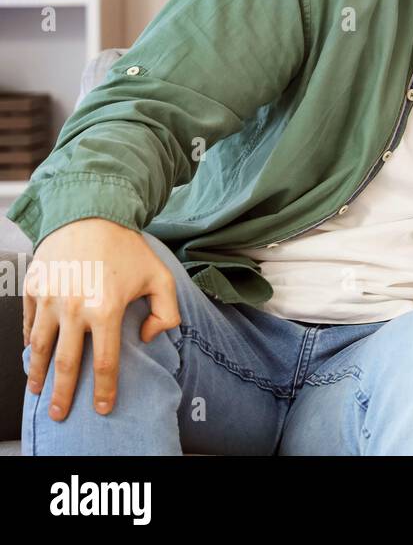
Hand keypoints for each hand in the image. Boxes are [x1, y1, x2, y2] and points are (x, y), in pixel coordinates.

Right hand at [23, 218, 179, 419]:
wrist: (91, 213)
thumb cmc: (127, 247)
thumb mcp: (160, 277)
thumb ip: (166, 311)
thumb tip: (147, 338)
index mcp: (105, 309)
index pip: (105, 361)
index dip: (104, 388)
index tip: (103, 407)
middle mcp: (74, 309)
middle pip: (67, 364)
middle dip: (63, 394)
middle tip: (60, 414)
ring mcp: (50, 300)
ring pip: (41, 348)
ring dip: (39, 374)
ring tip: (38, 391)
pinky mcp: (34, 290)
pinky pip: (30, 324)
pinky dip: (31, 343)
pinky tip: (34, 355)